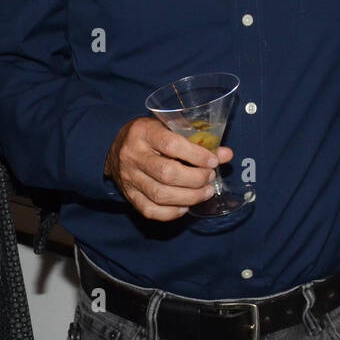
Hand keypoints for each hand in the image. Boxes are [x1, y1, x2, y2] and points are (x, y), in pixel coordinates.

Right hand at [104, 116, 231, 221]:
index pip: (171, 145)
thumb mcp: (169, 128)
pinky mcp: (129, 196)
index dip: (196, 155)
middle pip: (167, 173)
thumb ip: (196, 140)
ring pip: (160, 195)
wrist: (115, 148)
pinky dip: (172, 212)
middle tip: (210, 178)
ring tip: (206, 192)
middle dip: (195, 179)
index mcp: (143, 132)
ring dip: (189, 197)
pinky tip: (186, 205)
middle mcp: (133, 155)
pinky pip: (151, 210)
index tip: (213, 161)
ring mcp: (129, 178)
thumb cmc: (149, 135)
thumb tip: (225, 154)